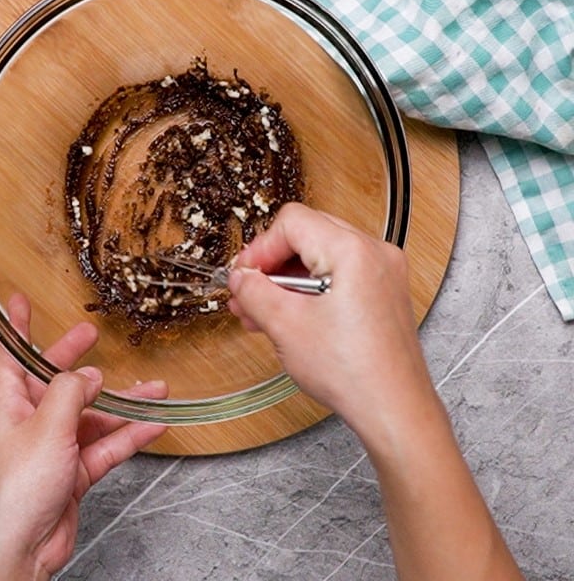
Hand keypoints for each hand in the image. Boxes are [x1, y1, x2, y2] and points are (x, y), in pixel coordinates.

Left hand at [0, 294, 166, 580]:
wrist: (16, 554)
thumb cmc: (11, 495)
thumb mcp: (45, 429)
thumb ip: (70, 393)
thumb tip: (88, 375)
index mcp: (8, 404)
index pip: (10, 354)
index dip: (16, 326)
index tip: (19, 301)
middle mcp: (29, 422)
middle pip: (57, 380)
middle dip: (76, 357)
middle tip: (91, 335)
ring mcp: (52, 447)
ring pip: (91, 415)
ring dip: (121, 404)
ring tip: (152, 388)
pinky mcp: (71, 472)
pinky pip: (105, 445)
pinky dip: (128, 435)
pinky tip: (151, 424)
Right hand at [227, 202, 432, 443]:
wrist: (394, 410)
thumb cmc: (354, 373)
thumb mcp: (285, 326)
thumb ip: (254, 292)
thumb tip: (240, 278)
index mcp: (352, 251)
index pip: (292, 222)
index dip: (260, 248)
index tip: (244, 275)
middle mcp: (374, 253)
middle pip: (307, 234)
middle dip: (271, 265)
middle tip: (248, 292)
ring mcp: (382, 273)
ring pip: (321, 256)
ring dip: (287, 280)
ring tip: (261, 311)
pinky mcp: (383, 292)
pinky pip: (339, 275)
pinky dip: (310, 290)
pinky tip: (289, 316)